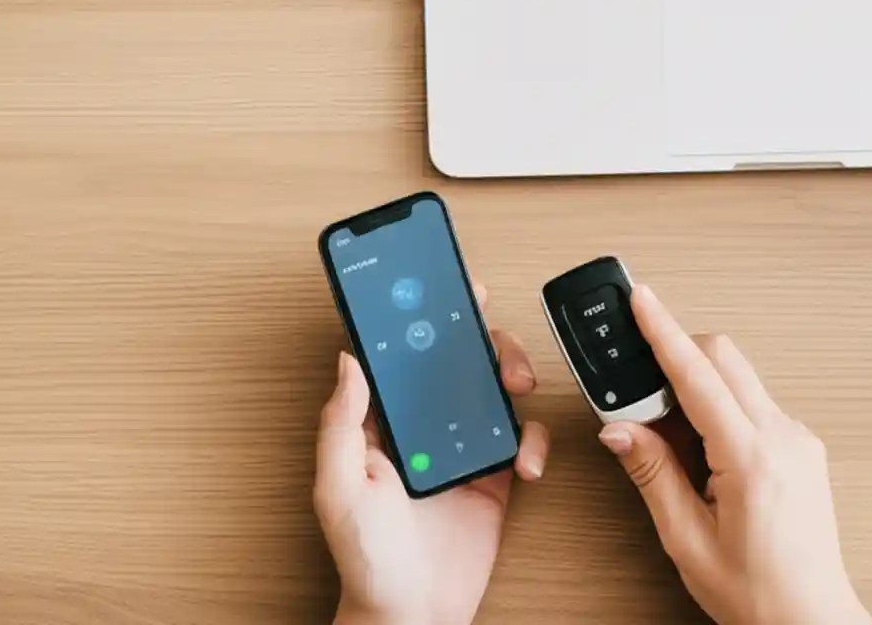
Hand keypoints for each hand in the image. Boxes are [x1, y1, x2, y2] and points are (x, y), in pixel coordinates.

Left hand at [314, 286, 550, 624]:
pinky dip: (533, 441)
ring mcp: (463, 445)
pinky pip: (524, 437)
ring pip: (493, 385)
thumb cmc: (366, 558)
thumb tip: (348, 359)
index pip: (397, 353)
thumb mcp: (338, 487)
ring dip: (510, 371)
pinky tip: (525, 462)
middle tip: (485, 327)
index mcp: (381, 421)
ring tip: (516, 382)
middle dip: (474, 332)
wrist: (413, 614)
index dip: (413, 314)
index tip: (431, 280)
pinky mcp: (496, 472)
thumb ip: (341, 423)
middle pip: (453, 357)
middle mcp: (423, 425)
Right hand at [598, 286, 871, 624]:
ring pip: (739, 380)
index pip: (697, 376)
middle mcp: (783, 438)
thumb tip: (620, 428)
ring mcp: (798, 440)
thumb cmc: (759, 594)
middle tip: (637, 386)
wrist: (812, 620)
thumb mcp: (686, 539)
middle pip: (723, 359)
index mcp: (751, 459)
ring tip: (671, 441)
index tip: (642, 299)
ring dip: (698, 388)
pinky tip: (702, 452)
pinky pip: (755, 404)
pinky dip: (721, 409)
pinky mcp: (802, 448)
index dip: (663, 332)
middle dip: (677, 354)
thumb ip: (652, 474)